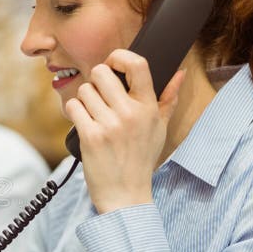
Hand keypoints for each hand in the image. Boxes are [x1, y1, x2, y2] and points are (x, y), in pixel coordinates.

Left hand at [65, 50, 183, 213]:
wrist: (125, 195)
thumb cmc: (141, 160)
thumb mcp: (159, 129)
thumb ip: (168, 99)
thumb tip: (179, 73)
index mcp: (148, 107)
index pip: (137, 64)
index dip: (119, 56)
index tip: (112, 64)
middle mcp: (130, 113)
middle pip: (101, 72)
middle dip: (95, 80)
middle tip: (98, 95)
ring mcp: (110, 125)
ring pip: (84, 90)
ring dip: (83, 100)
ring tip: (91, 114)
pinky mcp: (90, 136)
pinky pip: (73, 108)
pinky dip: (74, 113)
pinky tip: (82, 123)